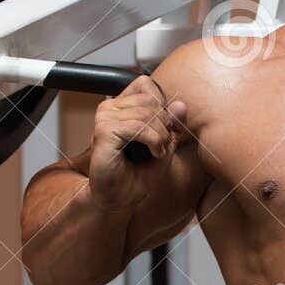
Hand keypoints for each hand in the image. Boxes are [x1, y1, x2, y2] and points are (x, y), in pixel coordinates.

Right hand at [88, 75, 187, 210]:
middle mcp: (110, 108)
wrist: (119, 199)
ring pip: (147, 112)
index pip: (146, 85)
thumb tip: (180, 105)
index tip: (166, 129)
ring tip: (156, 152)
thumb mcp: (163, 145)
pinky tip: (153, 154)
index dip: (162, 104)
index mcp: (121, 107)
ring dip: (160, 136)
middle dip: (164, 124)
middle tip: (160, 146)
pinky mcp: (104, 131)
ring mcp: (105, 118)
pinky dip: (154, 141)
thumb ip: (172, 125)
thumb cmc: (136, 175)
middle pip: (151, 99)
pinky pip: (139, 126)